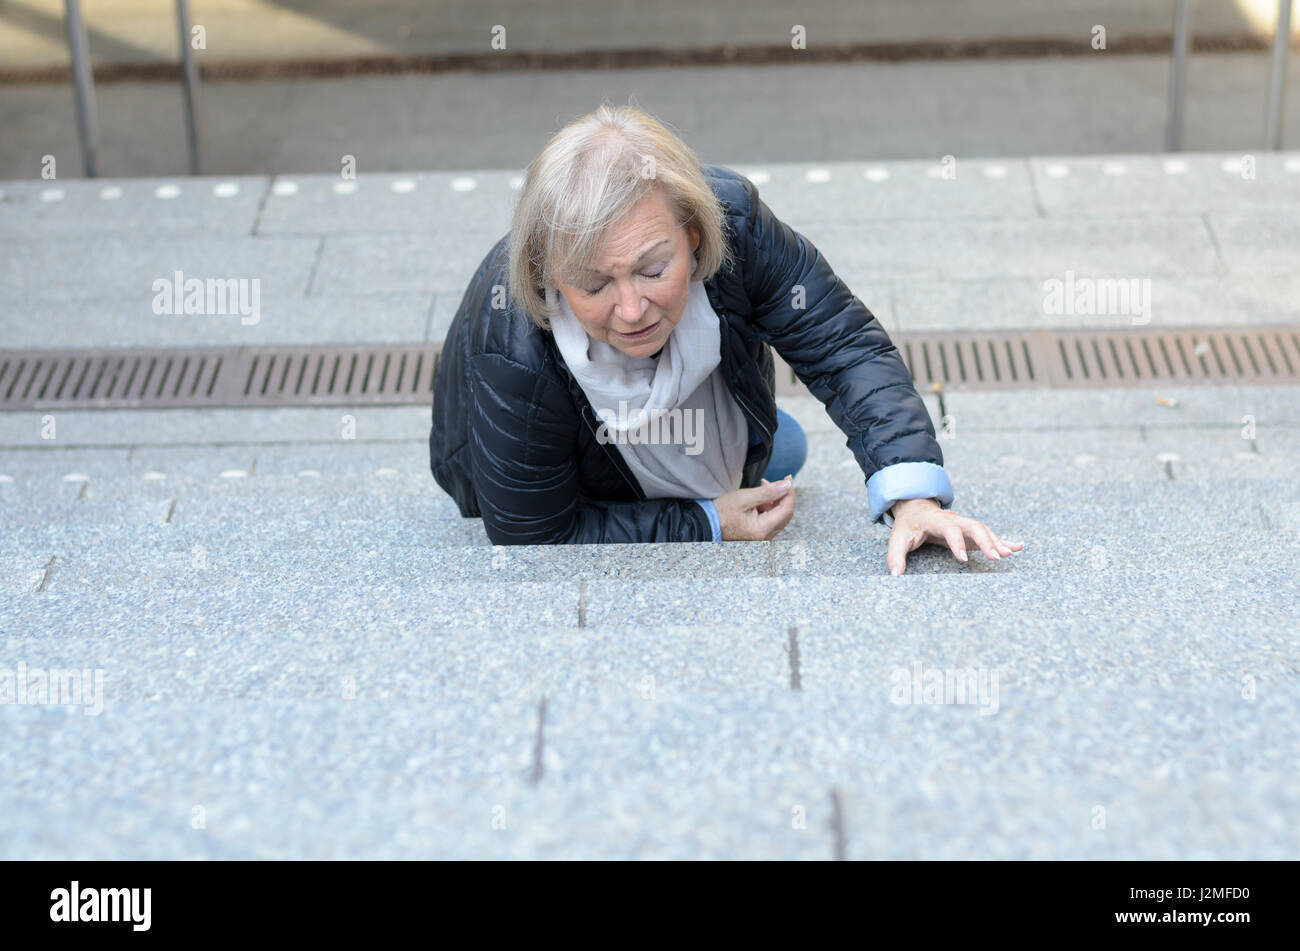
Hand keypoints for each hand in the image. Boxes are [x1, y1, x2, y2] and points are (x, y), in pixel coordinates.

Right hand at [714, 476, 794, 540]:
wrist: (707, 524)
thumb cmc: (722, 511)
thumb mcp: (744, 497)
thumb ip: (768, 492)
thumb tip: (787, 486)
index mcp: (763, 529)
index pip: (787, 509)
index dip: (790, 492)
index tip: (788, 478)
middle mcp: (766, 537)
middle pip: (785, 514)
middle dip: (783, 495)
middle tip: (776, 481)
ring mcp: (763, 537)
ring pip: (779, 516)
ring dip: (775, 500)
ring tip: (762, 486)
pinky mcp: (759, 534)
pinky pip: (771, 519)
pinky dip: (768, 506)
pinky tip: (759, 498)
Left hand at [886, 498, 1023, 574]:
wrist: (916, 508)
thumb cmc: (908, 526)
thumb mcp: (897, 539)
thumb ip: (895, 556)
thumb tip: (896, 576)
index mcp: (936, 520)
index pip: (949, 529)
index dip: (957, 542)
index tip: (963, 559)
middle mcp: (954, 520)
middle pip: (974, 526)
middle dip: (986, 541)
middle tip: (997, 557)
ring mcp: (964, 524)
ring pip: (984, 530)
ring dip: (997, 541)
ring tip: (1010, 554)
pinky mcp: (970, 532)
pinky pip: (989, 534)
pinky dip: (1004, 540)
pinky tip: (1019, 547)